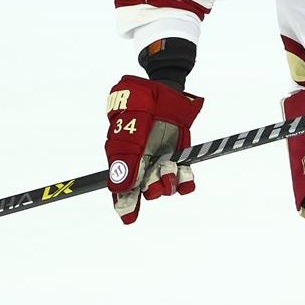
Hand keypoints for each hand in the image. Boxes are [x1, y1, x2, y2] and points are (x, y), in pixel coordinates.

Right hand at [104, 75, 204, 224]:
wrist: (164, 87)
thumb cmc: (140, 104)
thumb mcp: (131, 130)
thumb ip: (127, 158)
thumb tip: (119, 188)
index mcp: (122, 157)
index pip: (120, 186)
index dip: (123, 204)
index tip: (128, 217)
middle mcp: (141, 162)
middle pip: (142, 190)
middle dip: (149, 190)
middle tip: (155, 185)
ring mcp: (160, 160)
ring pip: (164, 185)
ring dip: (167, 182)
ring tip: (169, 171)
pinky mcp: (178, 156)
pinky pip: (183, 177)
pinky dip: (185, 182)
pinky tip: (186, 182)